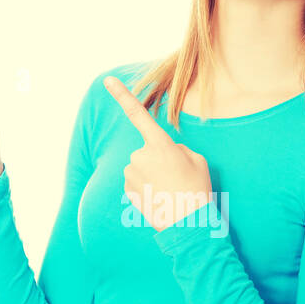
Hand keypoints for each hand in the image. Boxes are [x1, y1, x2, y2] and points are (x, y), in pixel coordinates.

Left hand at [104, 75, 212, 232]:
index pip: (138, 113)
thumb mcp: (197, 160)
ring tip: (168, 189)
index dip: (121, 94)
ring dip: (151, 174)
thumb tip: (164, 153)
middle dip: (158, 159)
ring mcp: (130, 174)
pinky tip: (159, 197)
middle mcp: (140, 155)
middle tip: (176, 176)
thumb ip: (177, 149)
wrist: (187, 223)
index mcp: (159, 144)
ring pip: (140, 166)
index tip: (108, 80)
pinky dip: (146, 188)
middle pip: (146, 149)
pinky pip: (136, 182)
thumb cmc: (196, 189)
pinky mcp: (126, 189)